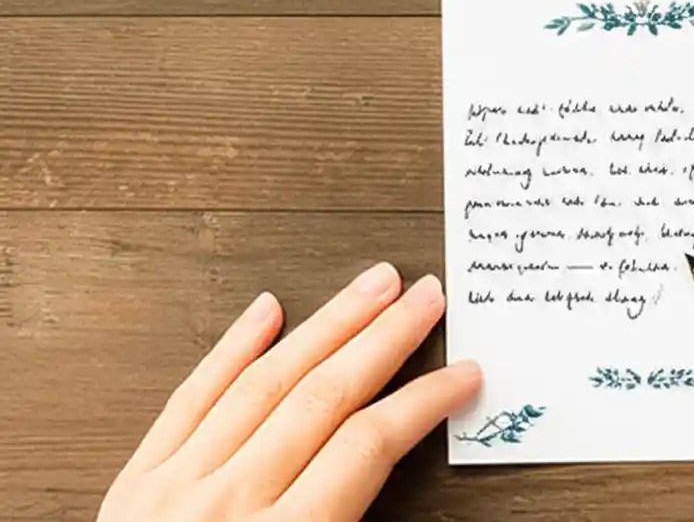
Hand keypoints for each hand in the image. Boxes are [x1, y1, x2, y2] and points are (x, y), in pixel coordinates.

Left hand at [98, 263, 480, 521]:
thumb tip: (406, 493)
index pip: (369, 445)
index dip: (425, 401)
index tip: (464, 375)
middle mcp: (230, 504)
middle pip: (324, 395)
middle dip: (384, 339)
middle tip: (426, 297)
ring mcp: (177, 486)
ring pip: (265, 381)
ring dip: (325, 325)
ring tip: (368, 286)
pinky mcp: (136, 481)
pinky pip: (190, 397)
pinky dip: (230, 349)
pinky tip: (265, 311)